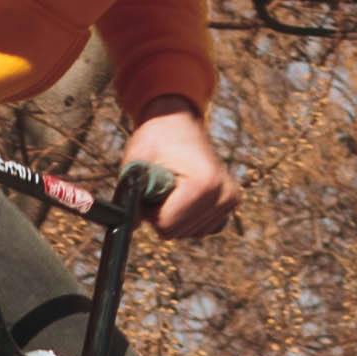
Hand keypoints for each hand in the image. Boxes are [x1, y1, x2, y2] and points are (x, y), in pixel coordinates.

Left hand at [122, 103, 236, 239]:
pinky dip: (186, 217)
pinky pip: (199, 229)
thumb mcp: (136, 164)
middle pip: (177, 232)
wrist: (178, 122)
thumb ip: (129, 196)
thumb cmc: (156, 138)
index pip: (167, 226)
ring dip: (172, 215)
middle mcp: (224, 195)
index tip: (151, 187)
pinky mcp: (229, 204)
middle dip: (161, 214)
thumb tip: (126, 227)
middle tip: (161, 185)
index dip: (150, 211)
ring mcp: (230, 201)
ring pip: (187, 233)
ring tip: (172, 185)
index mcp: (206, 184)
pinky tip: (183, 195)